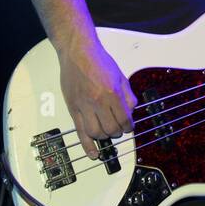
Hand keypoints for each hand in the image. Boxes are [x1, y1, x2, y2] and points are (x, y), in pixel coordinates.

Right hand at [57, 38, 136, 161]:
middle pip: (111, 129)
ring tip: (106, 131)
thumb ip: (128, 95)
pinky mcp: (73, 108)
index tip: (129, 127)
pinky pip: (80, 131)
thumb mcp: (120, 76)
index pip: (124, 120)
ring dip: (104, 136)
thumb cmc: (98, 61)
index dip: (129, 127)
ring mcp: (84, 106)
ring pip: (96, 133)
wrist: (77, 52)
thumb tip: (131, 111)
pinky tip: (93, 153)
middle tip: (118, 128)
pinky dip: (87, 145)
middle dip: (118, 132)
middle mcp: (98, 101)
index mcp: (112, 93)